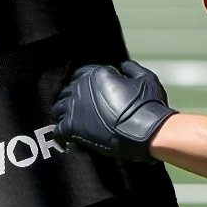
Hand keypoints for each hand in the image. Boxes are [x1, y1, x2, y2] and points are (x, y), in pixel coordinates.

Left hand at [51, 60, 175, 161]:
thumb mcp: (145, 78)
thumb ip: (132, 69)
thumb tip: (123, 66)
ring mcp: (75, 108)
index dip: (84, 84)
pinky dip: (59, 135)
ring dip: (63, 114)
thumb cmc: (148, 104)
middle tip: (79, 110)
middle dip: (73, 99)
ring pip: (59, 108)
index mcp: (97, 74)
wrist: (146, 130)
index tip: (88, 93)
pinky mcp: (73, 127)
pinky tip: (63, 140)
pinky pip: (58, 130)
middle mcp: (82, 87)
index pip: (81, 75)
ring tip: (69, 122)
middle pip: (68, 92)